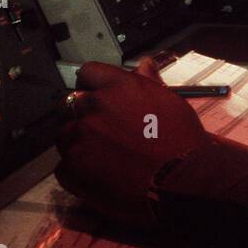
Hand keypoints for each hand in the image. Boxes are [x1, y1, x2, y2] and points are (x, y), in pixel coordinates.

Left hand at [55, 58, 211, 227]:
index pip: (88, 73)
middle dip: (83, 115)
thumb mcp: (170, 103)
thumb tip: (143, 64)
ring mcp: (79, 139)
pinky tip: (98, 177)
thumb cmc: (182, 140)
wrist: (183, 183)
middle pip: (72, 104)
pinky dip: (77, 172)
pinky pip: (64, 167)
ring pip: (65, 135)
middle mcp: (92, 107)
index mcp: (116, 87)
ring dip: (78, 143)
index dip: (93, 86)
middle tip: (103, 133)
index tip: (100, 98)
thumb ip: (149, 83)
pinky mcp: (72, 170)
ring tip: (102, 158)